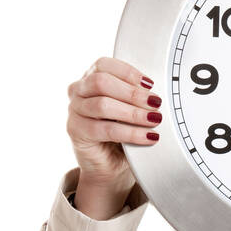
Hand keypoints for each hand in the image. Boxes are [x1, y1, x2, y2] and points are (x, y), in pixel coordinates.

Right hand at [67, 55, 162, 188]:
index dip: (128, 72)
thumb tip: (156, 95)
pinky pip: (105, 130)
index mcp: (90, 78)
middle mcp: (78, 91)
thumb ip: (136, 98)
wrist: (109, 166)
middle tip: (155, 103)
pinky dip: (131, 133)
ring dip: (133, 113)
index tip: (149, 84)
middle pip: (101, 82)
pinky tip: (148, 136)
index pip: (104, 65)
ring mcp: (74, 110)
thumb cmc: (121, 135)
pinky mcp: (76, 131)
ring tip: (154, 120)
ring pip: (102, 105)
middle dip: (132, 93)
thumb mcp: (130, 110)